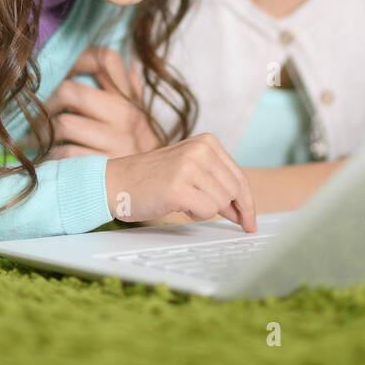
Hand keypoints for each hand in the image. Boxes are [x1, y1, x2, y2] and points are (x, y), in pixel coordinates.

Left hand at [45, 46, 155, 158]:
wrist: (163, 187)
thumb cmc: (140, 149)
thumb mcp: (141, 118)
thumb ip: (132, 91)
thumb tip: (130, 64)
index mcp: (130, 99)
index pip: (106, 59)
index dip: (78, 59)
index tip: (64, 72)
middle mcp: (126, 116)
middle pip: (70, 91)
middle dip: (47, 103)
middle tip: (37, 114)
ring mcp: (116, 141)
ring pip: (63, 124)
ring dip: (44, 134)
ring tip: (38, 139)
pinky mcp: (105, 168)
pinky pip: (65, 154)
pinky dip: (51, 157)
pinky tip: (49, 159)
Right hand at [104, 134, 256, 231]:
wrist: (114, 182)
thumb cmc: (151, 180)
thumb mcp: (189, 171)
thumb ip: (217, 184)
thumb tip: (244, 211)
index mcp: (207, 142)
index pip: (240, 177)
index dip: (247, 204)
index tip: (250, 223)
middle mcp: (201, 149)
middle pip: (234, 192)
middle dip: (224, 209)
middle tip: (198, 209)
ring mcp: (190, 166)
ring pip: (221, 203)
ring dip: (203, 210)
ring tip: (180, 199)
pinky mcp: (178, 186)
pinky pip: (206, 211)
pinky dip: (194, 215)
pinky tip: (177, 204)